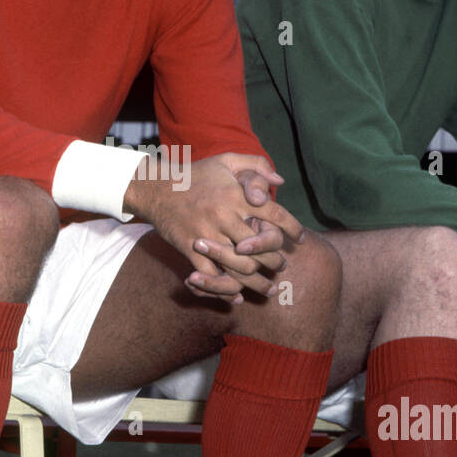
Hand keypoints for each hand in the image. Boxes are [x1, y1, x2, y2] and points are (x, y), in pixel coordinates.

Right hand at [124, 152, 304, 300]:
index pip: (274, 213)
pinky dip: (227, 290)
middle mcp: (224, 215)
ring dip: (258, 280)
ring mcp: (207, 234)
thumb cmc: (195, 174)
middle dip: (276, 260)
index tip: (300, 238)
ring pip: (240, 266)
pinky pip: (213, 275)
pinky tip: (238, 296)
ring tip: (269, 286)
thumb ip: (256, 166)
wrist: (156, 188)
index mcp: (236, 194)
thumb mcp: (226, 160)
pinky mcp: (190, 249)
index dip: (292, 227)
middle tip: (282, 265)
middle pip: (261, 246)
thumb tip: (280, 182)